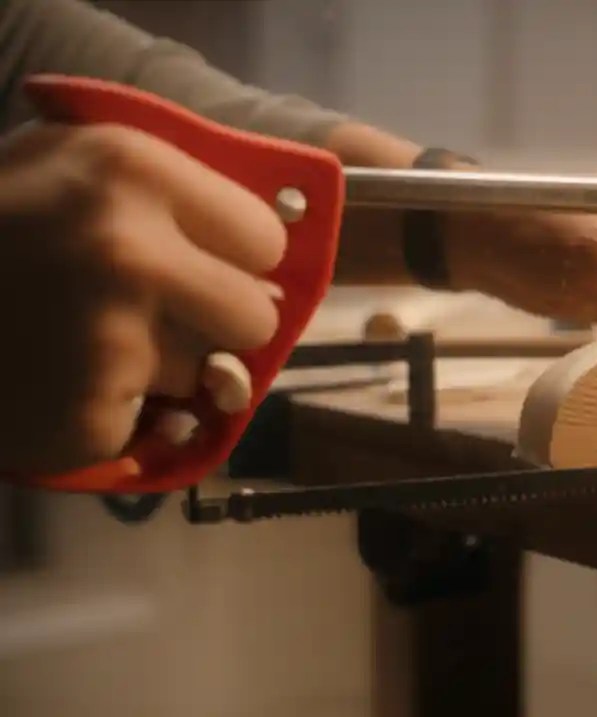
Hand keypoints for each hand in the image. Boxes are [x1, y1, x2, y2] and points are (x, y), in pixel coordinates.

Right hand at [0, 122, 283, 475]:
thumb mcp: (66, 162)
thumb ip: (169, 188)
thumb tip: (286, 232)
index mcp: (131, 168)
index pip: (266, 237)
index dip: (238, 258)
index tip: (201, 260)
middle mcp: (128, 249)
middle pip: (259, 317)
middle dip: (218, 324)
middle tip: (148, 312)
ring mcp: (109, 338)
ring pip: (207, 376)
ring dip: (163, 370)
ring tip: (83, 344)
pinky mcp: (88, 415)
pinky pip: (159, 427)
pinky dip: (123, 417)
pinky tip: (63, 386)